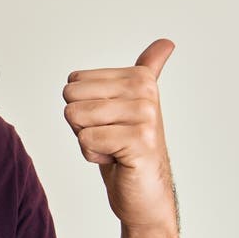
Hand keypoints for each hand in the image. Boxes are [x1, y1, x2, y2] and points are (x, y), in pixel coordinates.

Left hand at [62, 39, 177, 232]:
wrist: (145, 195)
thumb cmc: (130, 148)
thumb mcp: (130, 105)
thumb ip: (147, 71)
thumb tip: (167, 42)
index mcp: (139, 77)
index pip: (73, 83)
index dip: (82, 107)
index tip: (109, 122)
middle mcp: (145, 91)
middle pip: (71, 98)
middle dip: (81, 124)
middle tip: (109, 137)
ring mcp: (145, 116)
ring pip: (76, 117)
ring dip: (87, 140)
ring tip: (113, 147)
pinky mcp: (139, 141)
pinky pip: (85, 140)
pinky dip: (93, 155)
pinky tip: (116, 160)